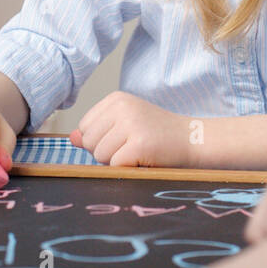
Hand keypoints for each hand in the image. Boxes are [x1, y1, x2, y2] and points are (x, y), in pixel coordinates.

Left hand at [70, 92, 195, 167]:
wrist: (193, 139)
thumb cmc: (158, 135)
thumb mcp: (125, 125)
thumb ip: (98, 131)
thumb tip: (72, 138)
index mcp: (116, 99)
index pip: (84, 128)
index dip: (101, 140)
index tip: (124, 137)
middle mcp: (122, 107)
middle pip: (89, 142)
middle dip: (107, 153)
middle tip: (133, 146)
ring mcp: (131, 124)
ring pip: (100, 156)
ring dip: (118, 162)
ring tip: (139, 152)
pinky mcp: (139, 144)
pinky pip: (115, 166)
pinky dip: (128, 169)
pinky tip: (145, 158)